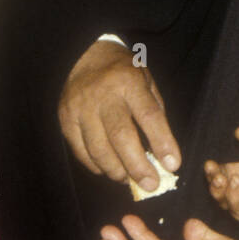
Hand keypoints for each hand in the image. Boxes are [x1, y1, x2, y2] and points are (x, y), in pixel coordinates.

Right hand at [58, 40, 179, 189]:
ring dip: (117, 171)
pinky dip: (97, 166)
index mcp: (128, 81)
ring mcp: (81, 107)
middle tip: (151, 184)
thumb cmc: (122, 71)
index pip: (148, 115)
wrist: (83, 54)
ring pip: (99, 149)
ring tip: (130, 179)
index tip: (173, 164)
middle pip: (121, 137)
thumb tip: (163, 153)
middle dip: (138, 166)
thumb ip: (154, 112)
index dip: (162, 142)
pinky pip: (81, 151)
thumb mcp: (145, 80)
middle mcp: (103, 94)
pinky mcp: (65, 119)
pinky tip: (109, 168)